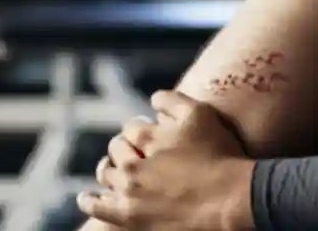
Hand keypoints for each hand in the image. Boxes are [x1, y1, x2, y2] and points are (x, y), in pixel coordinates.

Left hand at [79, 91, 255, 229]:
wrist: (229, 200)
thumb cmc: (220, 155)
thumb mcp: (201, 115)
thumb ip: (173, 101)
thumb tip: (153, 99)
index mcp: (146, 138)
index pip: (132, 127)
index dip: (143, 128)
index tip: (152, 135)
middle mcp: (132, 165)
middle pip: (117, 149)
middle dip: (126, 147)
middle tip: (139, 152)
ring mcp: (129, 194)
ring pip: (107, 175)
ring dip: (111, 169)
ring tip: (118, 170)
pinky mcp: (129, 218)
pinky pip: (98, 208)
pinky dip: (90, 200)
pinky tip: (88, 197)